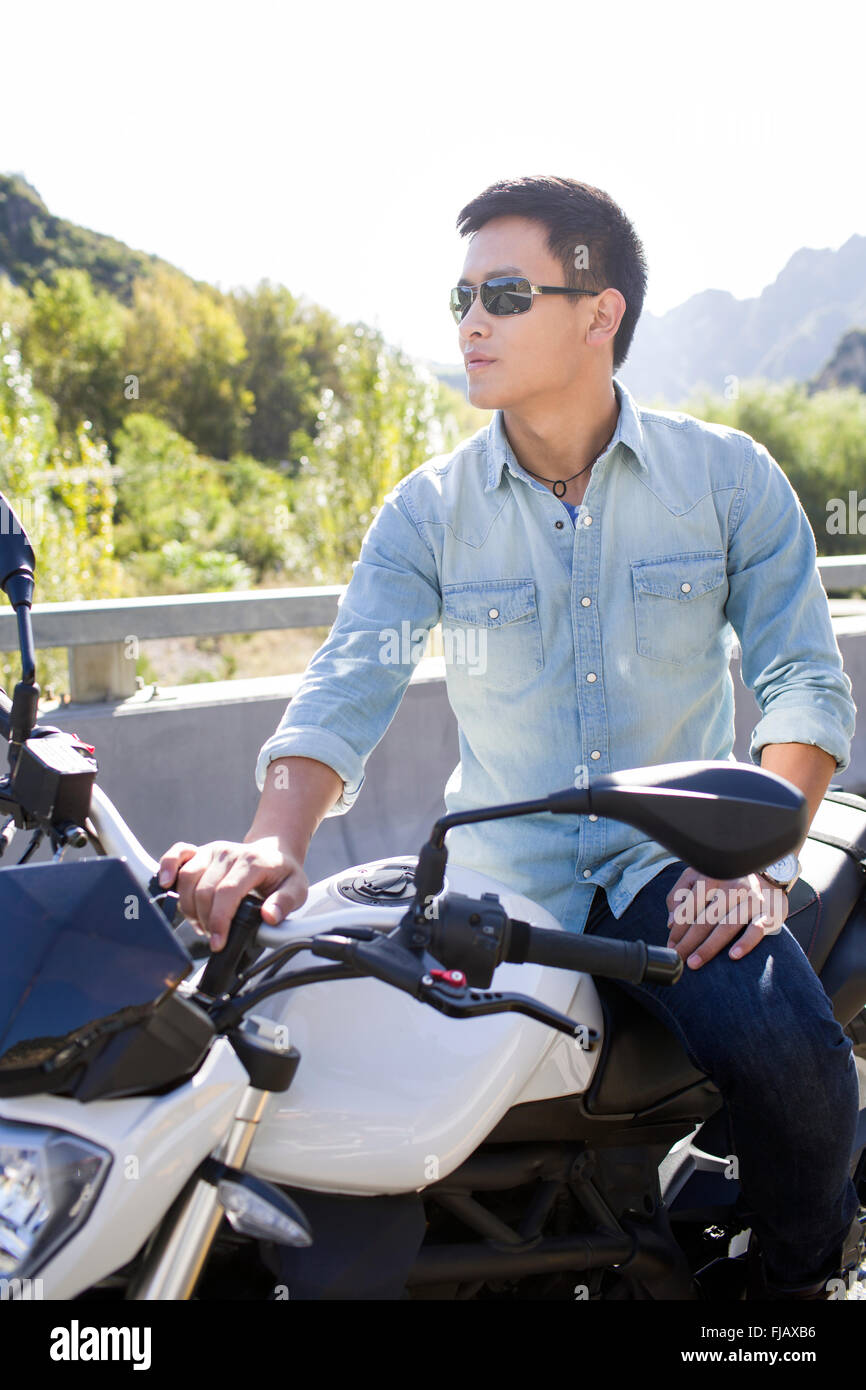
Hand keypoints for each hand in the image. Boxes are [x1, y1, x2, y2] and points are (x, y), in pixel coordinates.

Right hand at [157, 836, 308, 951]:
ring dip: (189, 907)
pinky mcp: (201, 851)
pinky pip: (178, 854)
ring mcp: (213, 851)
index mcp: (253, 862)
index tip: (218, 942)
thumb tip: (269, 917)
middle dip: (205, 921)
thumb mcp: (296, 890)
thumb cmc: (282, 874)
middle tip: (215, 936)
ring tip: (202, 922)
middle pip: (204, 891)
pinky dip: (167, 867)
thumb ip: (285, 904)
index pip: (227, 893)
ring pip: (187, 879)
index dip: (219, 920)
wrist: (275, 853)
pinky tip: (167, 884)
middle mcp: (230, 853)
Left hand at [665, 866, 788, 969]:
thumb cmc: (725, 881)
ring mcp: (751, 900)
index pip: (690, 907)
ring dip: (709, 947)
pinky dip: (745, 943)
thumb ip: (679, 896)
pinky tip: (733, 956)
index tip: (671, 945)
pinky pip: (756, 930)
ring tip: (695, 962)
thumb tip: (670, 922)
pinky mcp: (768, 912)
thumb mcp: (698, 878)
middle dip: (689, 941)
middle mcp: (732, 887)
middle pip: (706, 919)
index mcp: (712, 877)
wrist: (768, 877)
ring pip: (726, 926)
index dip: (678, 928)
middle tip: (678, 957)